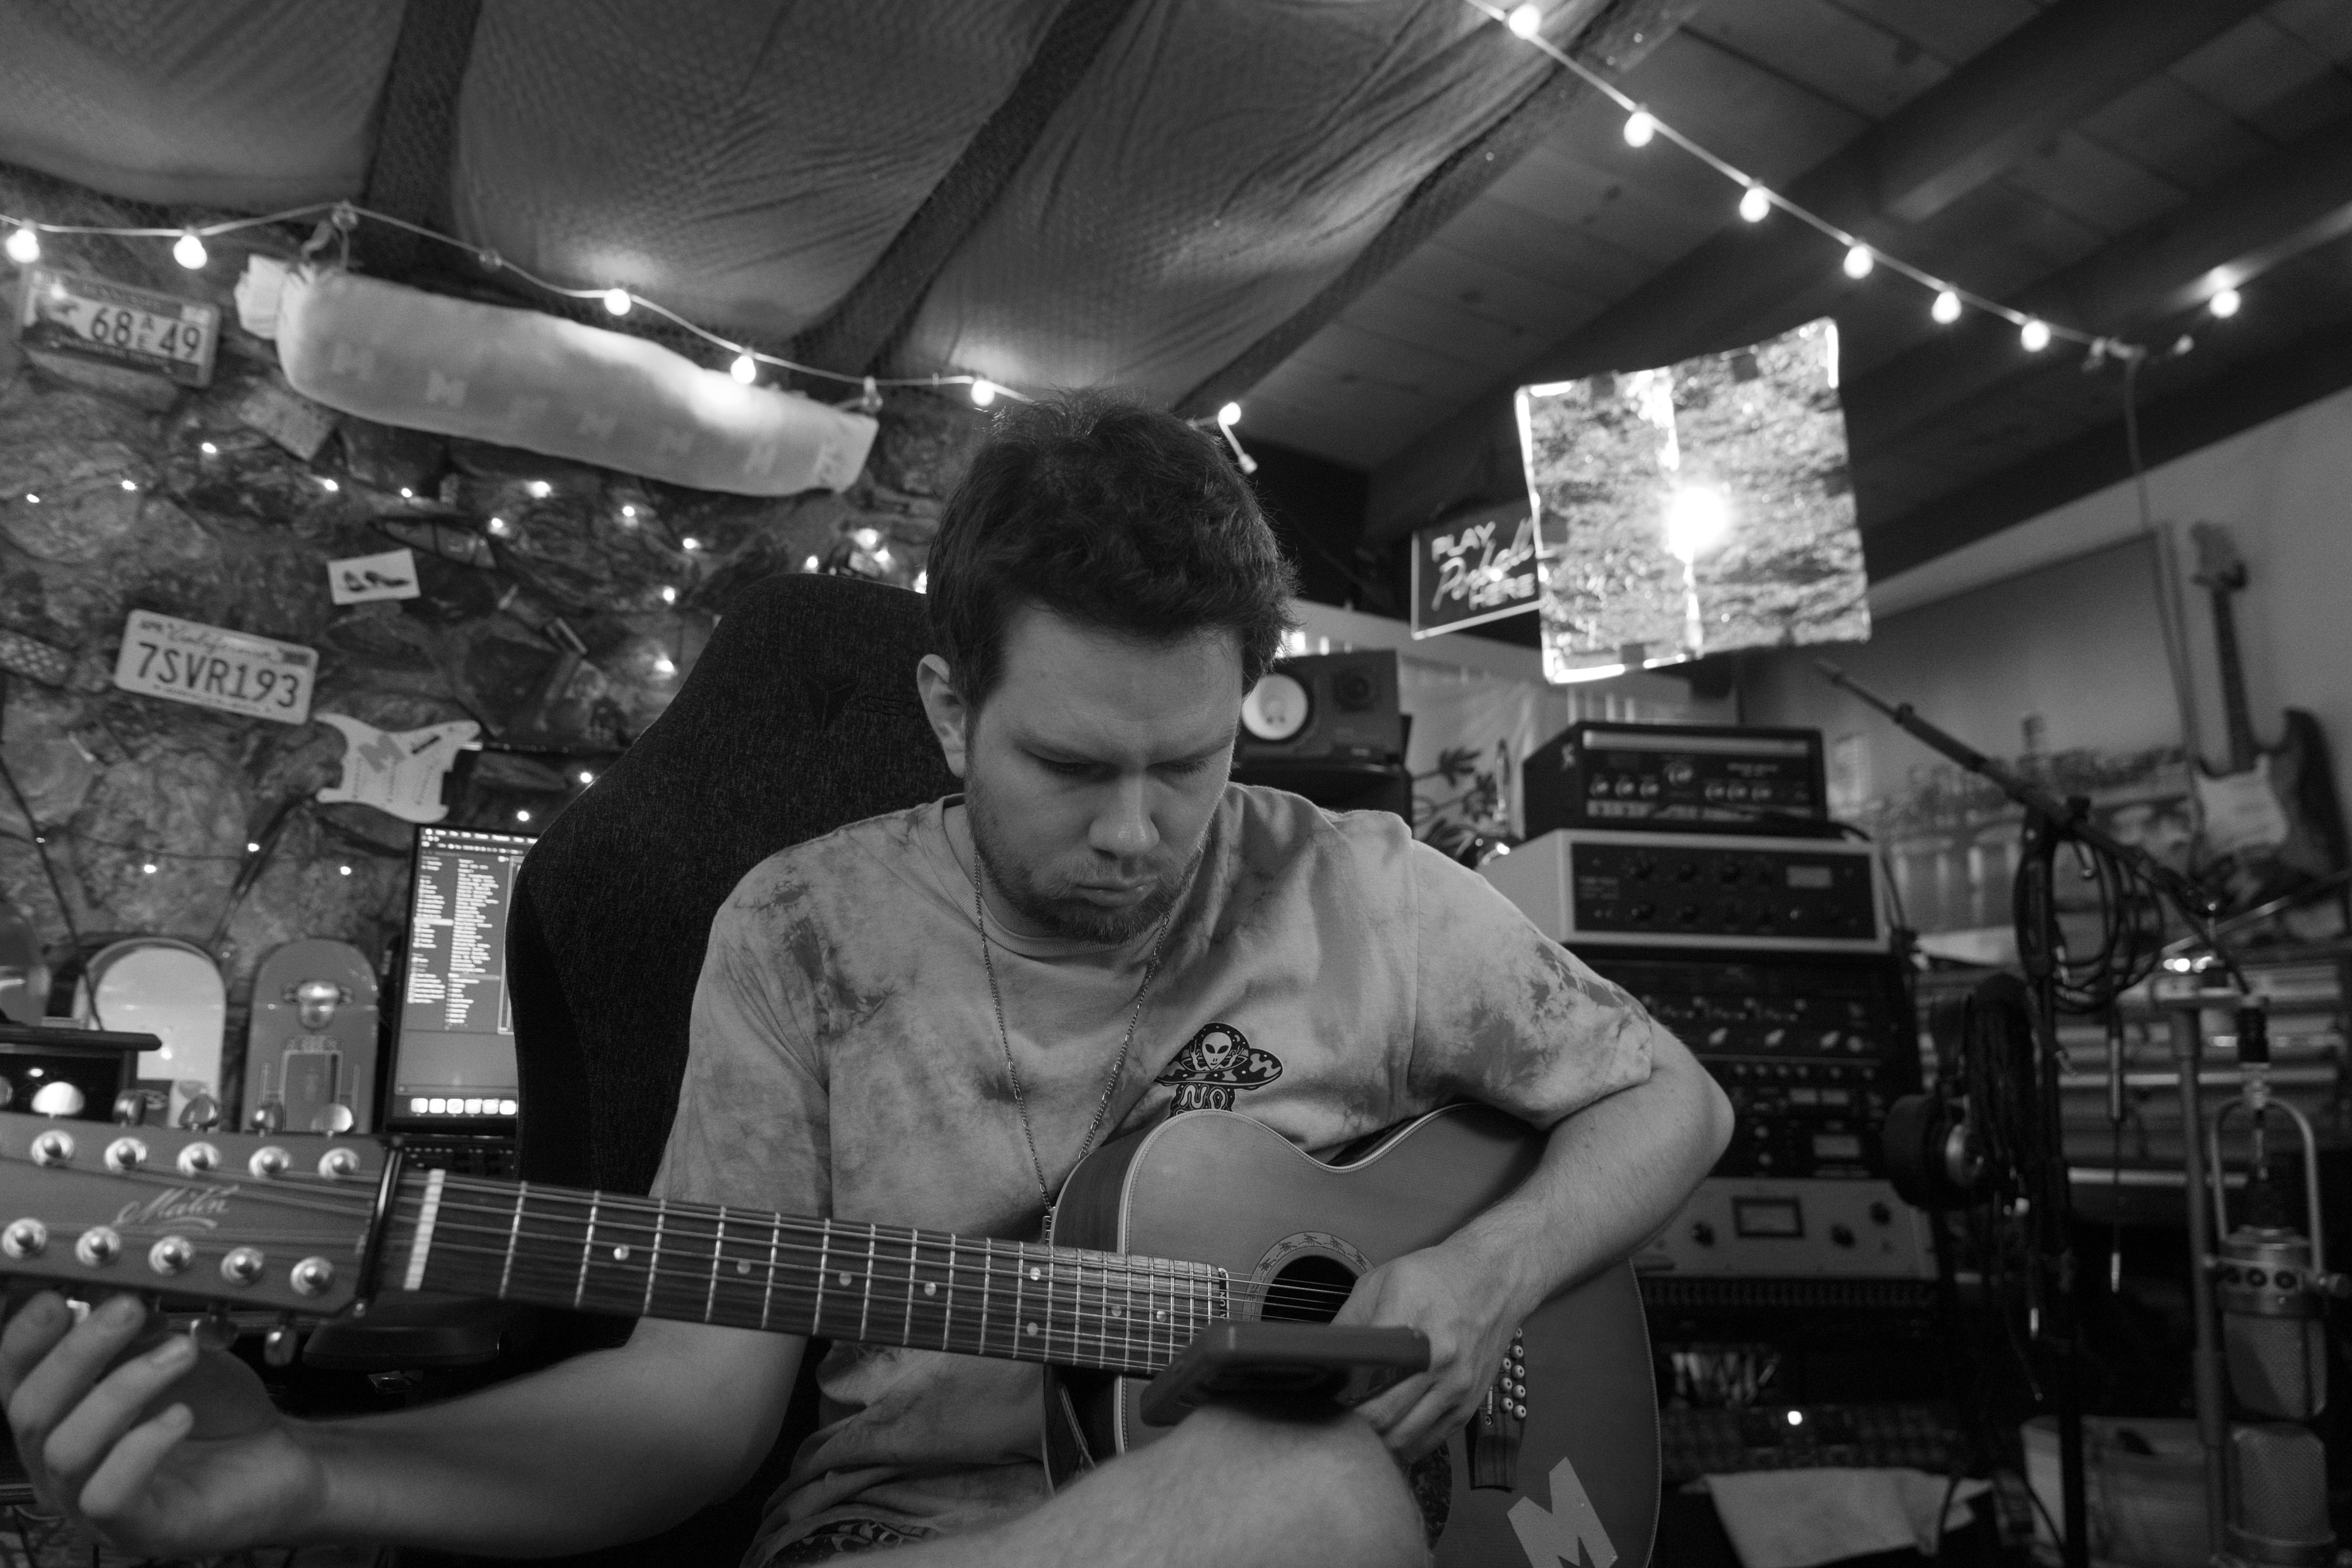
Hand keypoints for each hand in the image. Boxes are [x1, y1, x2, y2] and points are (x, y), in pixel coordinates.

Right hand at [0, 1289, 325, 1555]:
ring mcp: (90, 1504)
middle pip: (29, 1412)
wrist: (280, 1461)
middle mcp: (61, 1465)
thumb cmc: (218, 1411)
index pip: (15, 1381)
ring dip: (122, 1388)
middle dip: (76, 1352)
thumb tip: (113, 1301)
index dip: (24, 1339)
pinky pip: (107, 1495)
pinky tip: (181, 1415)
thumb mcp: (175, 1357)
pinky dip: (141, 1446)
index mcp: (62, 1418)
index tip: (59, 1295)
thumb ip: (137, 1337)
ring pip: (67, 1449)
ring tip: (181, 1352)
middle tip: (129, 1310)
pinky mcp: (135, 1529)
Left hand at [1331, 1244, 1523, 1461]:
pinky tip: (1387, 1433)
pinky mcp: (1467, 1404)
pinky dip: (1404, 1444)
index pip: (1361, 1382)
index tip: (1321, 1399)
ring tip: (1356, 1428)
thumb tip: (1321, 1358)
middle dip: (1349, 1425)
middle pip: (1381, 1418)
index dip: (1335, 1398)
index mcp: (1409, 1328)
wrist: (1494, 1280)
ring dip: (1375, 1441)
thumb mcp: (1380, 1283)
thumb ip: (1348, 1323)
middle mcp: (1437, 1363)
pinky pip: (1429, 1442)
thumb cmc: (1437, 1278)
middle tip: (1331, 1419)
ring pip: (1404, 1439)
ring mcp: (1455, 1388)